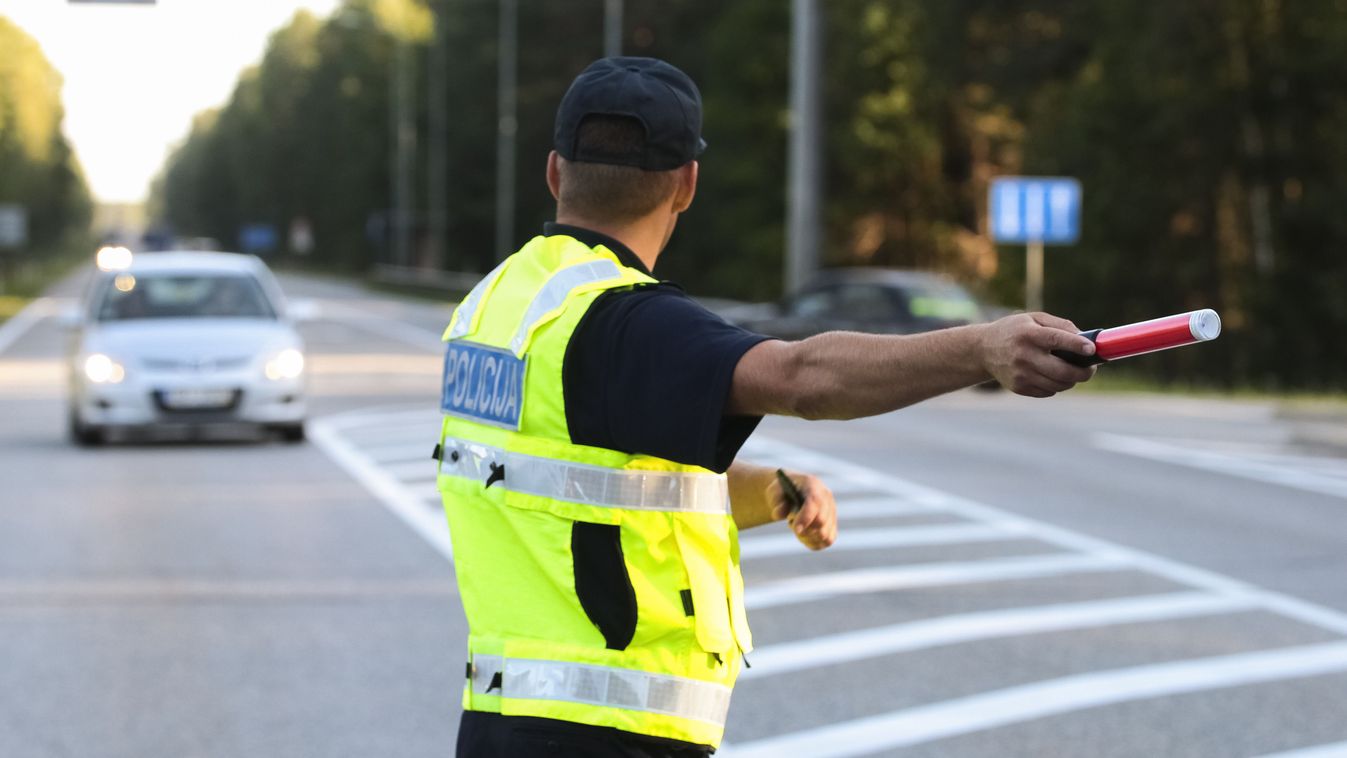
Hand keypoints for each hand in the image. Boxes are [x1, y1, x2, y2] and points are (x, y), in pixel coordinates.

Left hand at [768, 471, 836, 549]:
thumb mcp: (774, 492)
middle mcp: (826, 497)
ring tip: (797, 528)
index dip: (806, 517)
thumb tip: (779, 514)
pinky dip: (814, 543)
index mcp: (813, 485)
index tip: (796, 529)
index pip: (815, 502)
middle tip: (790, 524)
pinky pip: (827, 541)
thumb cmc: (782, 492)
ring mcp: (832, 511)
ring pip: (825, 535)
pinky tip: (803, 536)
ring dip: (807, 537)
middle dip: (804, 530)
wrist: (790, 493)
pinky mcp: (832, 524)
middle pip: (821, 521)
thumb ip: (776, 501)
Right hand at [979, 312, 1097, 397]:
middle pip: (1061, 371)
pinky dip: (1056, 385)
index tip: (1092, 350)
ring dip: (1071, 380)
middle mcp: (1023, 355)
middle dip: (1083, 373)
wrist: (983, 350)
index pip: (1056, 340)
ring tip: (1072, 372)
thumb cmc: (1015, 331)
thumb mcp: (1034, 319)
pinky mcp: (1018, 387)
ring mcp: (1020, 374)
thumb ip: (1060, 326)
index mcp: (1028, 334)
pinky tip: (1052, 376)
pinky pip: (1048, 391)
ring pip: (1058, 384)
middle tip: (1090, 370)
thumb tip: (1086, 340)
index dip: (1077, 346)